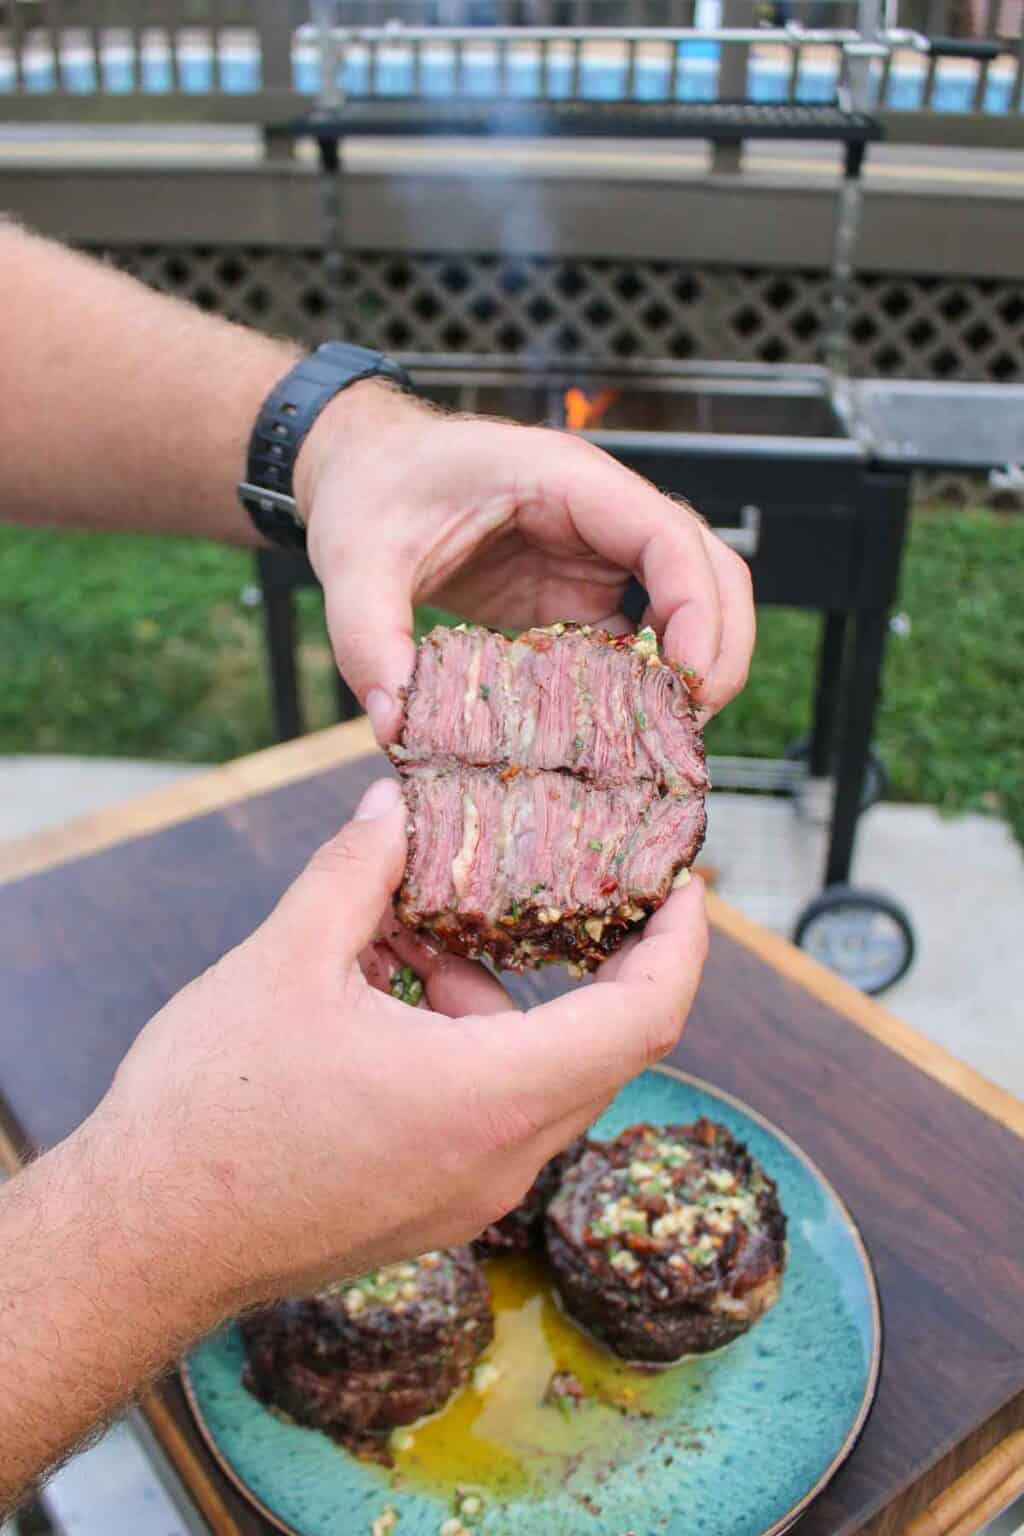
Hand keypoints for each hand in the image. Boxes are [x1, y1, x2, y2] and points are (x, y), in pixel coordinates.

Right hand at [91, 775, 706, 1313]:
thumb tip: (394, 808)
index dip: (682, 943)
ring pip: (528, 1072)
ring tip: (400, 934)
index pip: (646, 1016)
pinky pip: (485, 1111)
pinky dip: (459, 1045)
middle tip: (540, 885)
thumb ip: (360, 871)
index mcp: (492, 1095)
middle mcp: (502, 1157)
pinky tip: (381, 997)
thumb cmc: (212, 1112)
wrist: (141, 1243)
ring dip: (487, 996)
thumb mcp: (288, 959)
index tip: (686, 886)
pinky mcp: (429, 1207)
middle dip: (569, 957)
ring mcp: (468, 1195)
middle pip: (594, 1043)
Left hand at [296, 381, 753, 741]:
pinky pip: (634, 641)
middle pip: (708, 571)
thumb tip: (398, 723)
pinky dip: (640, 687)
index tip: (686, 684)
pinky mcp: (574, 596)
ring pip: (686, 606)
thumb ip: (369, 637)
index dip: (697, 610)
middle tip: (688, 728)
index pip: (669, 536)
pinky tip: (615, 736)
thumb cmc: (371, 489)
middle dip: (718, 650)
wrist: (360, 469)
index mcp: (565, 482)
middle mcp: (598, 516)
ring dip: (690, 671)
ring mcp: (593, 557)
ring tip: (662, 740)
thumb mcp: (355, 559)